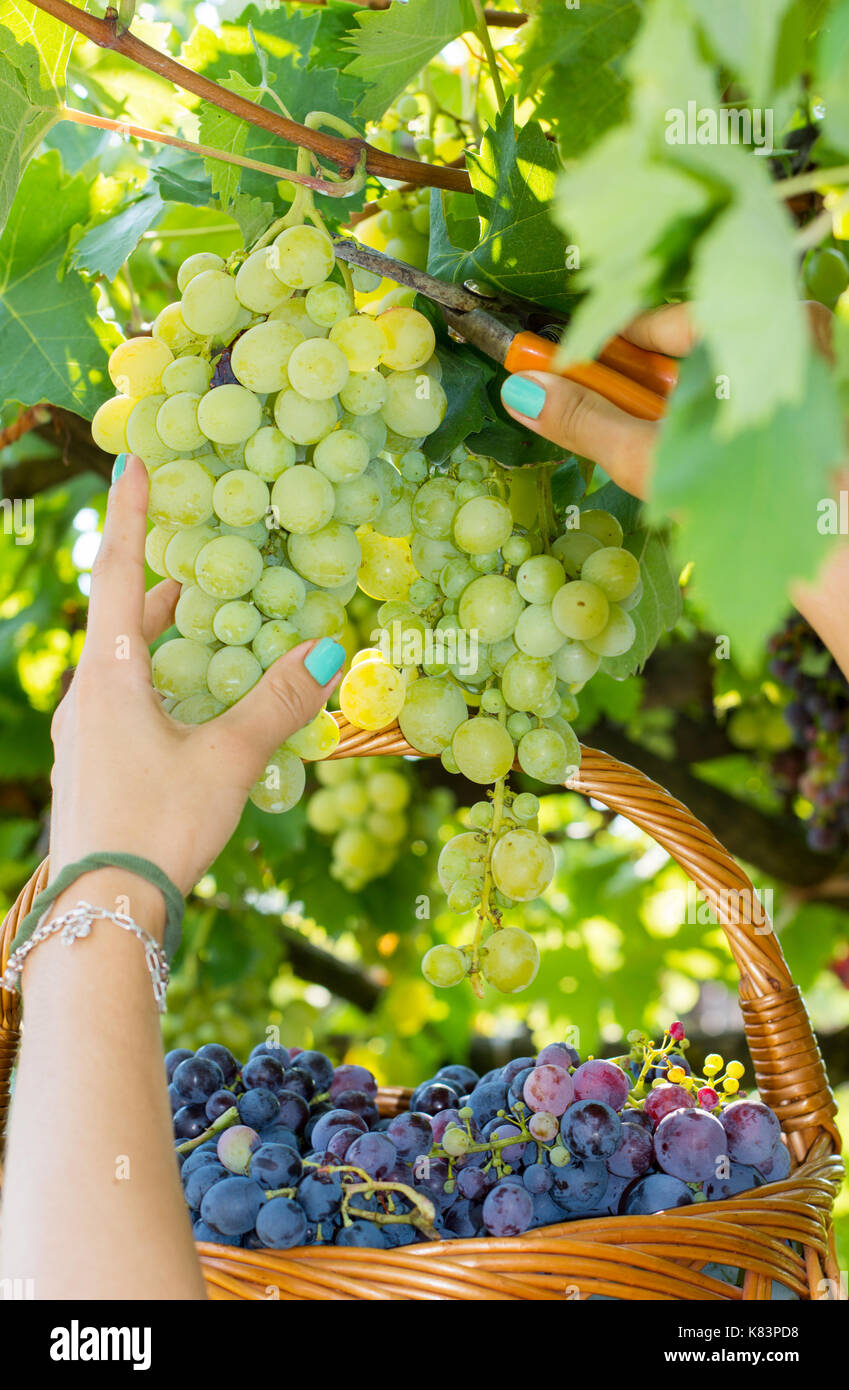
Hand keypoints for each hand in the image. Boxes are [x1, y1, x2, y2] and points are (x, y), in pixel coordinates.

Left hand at [49, 455, 342, 897]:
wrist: (101, 912)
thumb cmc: (159, 826)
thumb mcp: (228, 760)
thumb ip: (277, 704)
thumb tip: (325, 651)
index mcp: (109, 677)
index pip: (119, 576)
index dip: (132, 518)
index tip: (133, 464)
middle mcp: (85, 697)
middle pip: (119, 621)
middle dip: (160, 587)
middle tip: (199, 563)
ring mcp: (80, 735)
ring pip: (121, 667)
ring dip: (160, 641)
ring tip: (203, 629)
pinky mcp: (89, 767)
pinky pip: (122, 704)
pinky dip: (156, 685)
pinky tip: (189, 709)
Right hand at [501, 298, 848, 677]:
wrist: (833, 553)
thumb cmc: (743, 503)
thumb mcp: (649, 458)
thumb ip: (584, 419)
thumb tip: (521, 392)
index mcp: (752, 323)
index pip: (657, 319)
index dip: (600, 344)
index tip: (555, 363)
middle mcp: (789, 332)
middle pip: (685, 343)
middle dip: (632, 376)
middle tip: (584, 404)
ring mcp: (807, 369)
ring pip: (714, 369)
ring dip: (666, 399)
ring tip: (637, 440)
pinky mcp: (814, 406)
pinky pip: (745, 391)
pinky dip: (705, 413)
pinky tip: (687, 453)